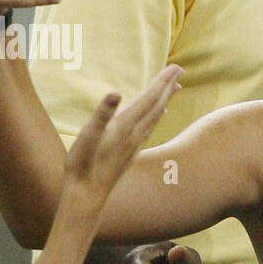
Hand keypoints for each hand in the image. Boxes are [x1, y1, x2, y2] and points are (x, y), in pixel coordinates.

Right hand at [62, 65, 182, 200]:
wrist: (86, 196)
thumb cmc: (82, 165)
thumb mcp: (87, 136)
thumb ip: (102, 113)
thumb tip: (114, 93)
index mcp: (126, 126)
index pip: (149, 98)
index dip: (162, 82)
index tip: (176, 67)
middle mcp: (135, 134)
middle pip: (157, 105)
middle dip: (167, 86)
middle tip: (180, 70)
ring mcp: (134, 144)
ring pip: (155, 117)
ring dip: (165, 100)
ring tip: (175, 88)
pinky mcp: (131, 152)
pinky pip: (149, 129)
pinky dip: (156, 117)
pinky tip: (158, 115)